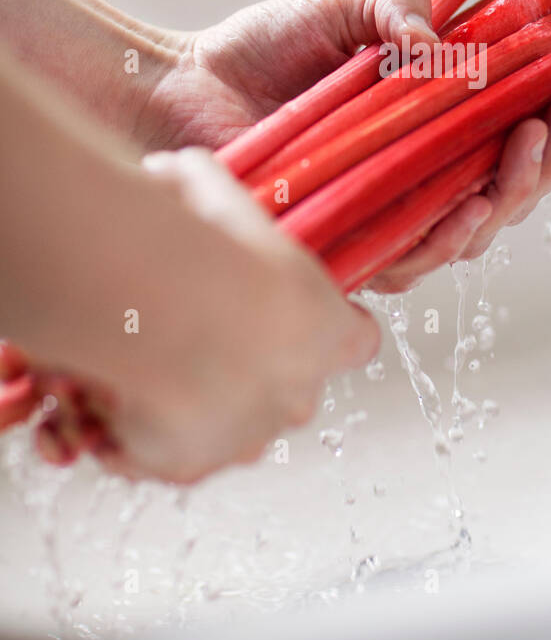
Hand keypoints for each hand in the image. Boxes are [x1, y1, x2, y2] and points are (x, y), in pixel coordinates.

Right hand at [3, 149, 378, 482]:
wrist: (180, 315)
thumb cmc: (213, 253)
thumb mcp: (211, 194)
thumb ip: (201, 189)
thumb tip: (167, 172)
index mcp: (331, 334)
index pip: (355, 340)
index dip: (327, 329)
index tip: (293, 313)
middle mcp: (298, 398)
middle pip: (281, 392)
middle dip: (240, 370)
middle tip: (187, 332)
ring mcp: (245, 439)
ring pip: (218, 428)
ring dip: (184, 403)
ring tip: (135, 365)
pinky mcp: (188, 467)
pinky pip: (160, 453)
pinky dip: (133, 432)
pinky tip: (106, 397)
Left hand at [140, 0, 550, 288]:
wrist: (184, 88)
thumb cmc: (263, 51)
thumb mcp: (347, 6)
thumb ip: (403, 7)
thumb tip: (448, 44)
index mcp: (439, 117)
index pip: (527, 122)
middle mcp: (428, 170)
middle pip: (524, 180)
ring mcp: (397, 210)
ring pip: (487, 221)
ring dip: (526, 184)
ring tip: (539, 138)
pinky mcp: (360, 246)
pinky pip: (422, 254)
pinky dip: (458, 231)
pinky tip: (480, 202)